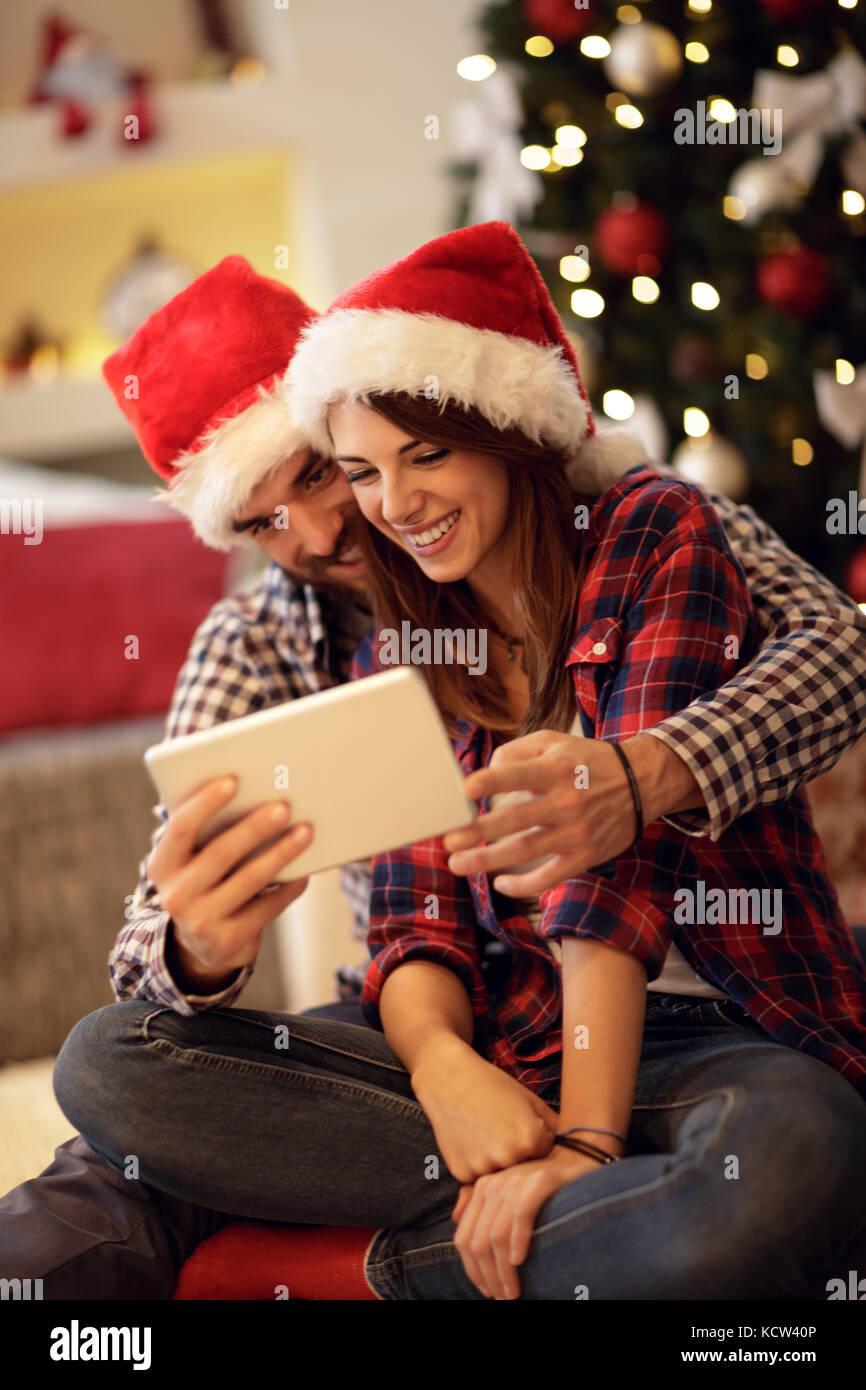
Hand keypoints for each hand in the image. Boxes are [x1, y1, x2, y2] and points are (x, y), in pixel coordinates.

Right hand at [149, 776, 311, 991]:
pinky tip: (304, 871)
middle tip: (283, 806)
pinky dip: (289, 887)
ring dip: (281, 853)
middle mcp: (175, 894)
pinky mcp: (229, 940)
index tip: (233, 781)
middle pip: (221, 853)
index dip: (205, 803)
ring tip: (305, 831)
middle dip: (255, 827)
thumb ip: (209, 832)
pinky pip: (267, 907)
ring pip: (250, 879)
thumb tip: (256, 792)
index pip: (180, 828)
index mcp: (163, 865)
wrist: (203, 946)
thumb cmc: (205, 882)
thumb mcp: (193, 861)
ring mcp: (201, 921)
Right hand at [410, 1035, 558, 1184]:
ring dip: (501, 1167)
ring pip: (503, 1180)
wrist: (448, 1077)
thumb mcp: (531, 1101)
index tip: (524, 1127)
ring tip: (488, 1134)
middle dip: (522, 1159)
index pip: (548, 1157)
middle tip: (504, 1130)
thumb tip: (579, 1150)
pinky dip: (479, 1166)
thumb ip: (556, 1128)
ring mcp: (483, 1168)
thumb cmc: (493, 1086)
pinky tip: (474, 1142)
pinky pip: (480, 1180)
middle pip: (527, 1172)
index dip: (538, 1143)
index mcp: (531, 1139)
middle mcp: (508, 1157)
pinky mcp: (461, 1174)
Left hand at [442, 730, 693, 895]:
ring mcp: (575, 831)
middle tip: (448, 840)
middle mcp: (566, 801)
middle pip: (516, 819)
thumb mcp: (555, 742)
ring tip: (458, 864)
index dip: (493, 781)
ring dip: (488, 860)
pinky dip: (524, 885)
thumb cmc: (587, 760)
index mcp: (556, 768)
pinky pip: (550, 877)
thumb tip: (485, 771)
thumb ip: (517, 751)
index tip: (467, 788)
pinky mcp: (584, 855)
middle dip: (478, 832)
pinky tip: (501, 883)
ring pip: (526, 851)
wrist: (641, 783)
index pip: (520, 774)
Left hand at [452, 1146, 602, 1299]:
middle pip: (479, 1242)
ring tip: (513, 1292)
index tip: (487, 1292)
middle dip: (489, 1278)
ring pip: (497, 1237)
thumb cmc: (542, 1182)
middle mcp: (493, 1183)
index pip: (464, 1239)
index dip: (472, 1271)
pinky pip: (521, 1218)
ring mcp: (515, 1181)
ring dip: (504, 1272)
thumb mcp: (507, 1190)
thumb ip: (477, 1199)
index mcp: (481, 1189)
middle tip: (503, 1298)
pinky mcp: (540, 1181)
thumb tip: (455, 1218)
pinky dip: (518, 1243)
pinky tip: (520, 1262)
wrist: (577, 1156)